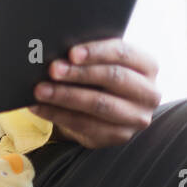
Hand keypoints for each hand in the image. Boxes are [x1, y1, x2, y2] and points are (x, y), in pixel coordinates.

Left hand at [28, 38, 161, 148]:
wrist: (101, 109)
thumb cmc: (97, 76)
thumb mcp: (99, 62)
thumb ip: (86, 55)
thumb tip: (56, 50)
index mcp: (147, 65)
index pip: (123, 53)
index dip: (97, 52)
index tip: (72, 53)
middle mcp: (149, 92)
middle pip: (113, 77)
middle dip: (79, 73)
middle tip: (52, 69)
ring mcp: (136, 117)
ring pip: (99, 104)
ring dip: (65, 96)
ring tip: (40, 90)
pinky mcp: (119, 136)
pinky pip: (85, 125)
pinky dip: (57, 114)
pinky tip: (38, 107)